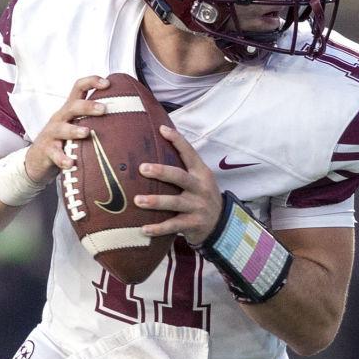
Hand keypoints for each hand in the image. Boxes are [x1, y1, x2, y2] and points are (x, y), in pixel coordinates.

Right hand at [23, 75, 106, 182]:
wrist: (37, 160)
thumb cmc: (65, 141)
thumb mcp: (77, 126)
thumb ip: (95, 121)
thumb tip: (129, 119)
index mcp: (70, 110)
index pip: (78, 88)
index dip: (91, 82)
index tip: (108, 83)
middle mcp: (60, 118)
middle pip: (72, 106)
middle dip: (88, 106)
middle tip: (104, 109)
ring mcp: (52, 134)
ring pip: (61, 128)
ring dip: (74, 130)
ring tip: (86, 133)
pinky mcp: (47, 150)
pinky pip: (55, 154)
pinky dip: (63, 159)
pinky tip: (71, 163)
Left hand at [135, 124, 223, 244]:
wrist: (221, 225)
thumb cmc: (202, 197)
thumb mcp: (200, 180)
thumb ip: (184, 167)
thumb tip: (159, 142)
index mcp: (201, 173)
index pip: (190, 153)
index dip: (177, 141)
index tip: (162, 129)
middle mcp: (201, 188)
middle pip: (180, 177)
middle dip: (161, 172)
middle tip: (142, 168)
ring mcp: (198, 207)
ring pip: (175, 202)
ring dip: (155, 201)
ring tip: (137, 200)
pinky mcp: (194, 224)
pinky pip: (173, 226)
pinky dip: (158, 228)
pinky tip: (143, 229)